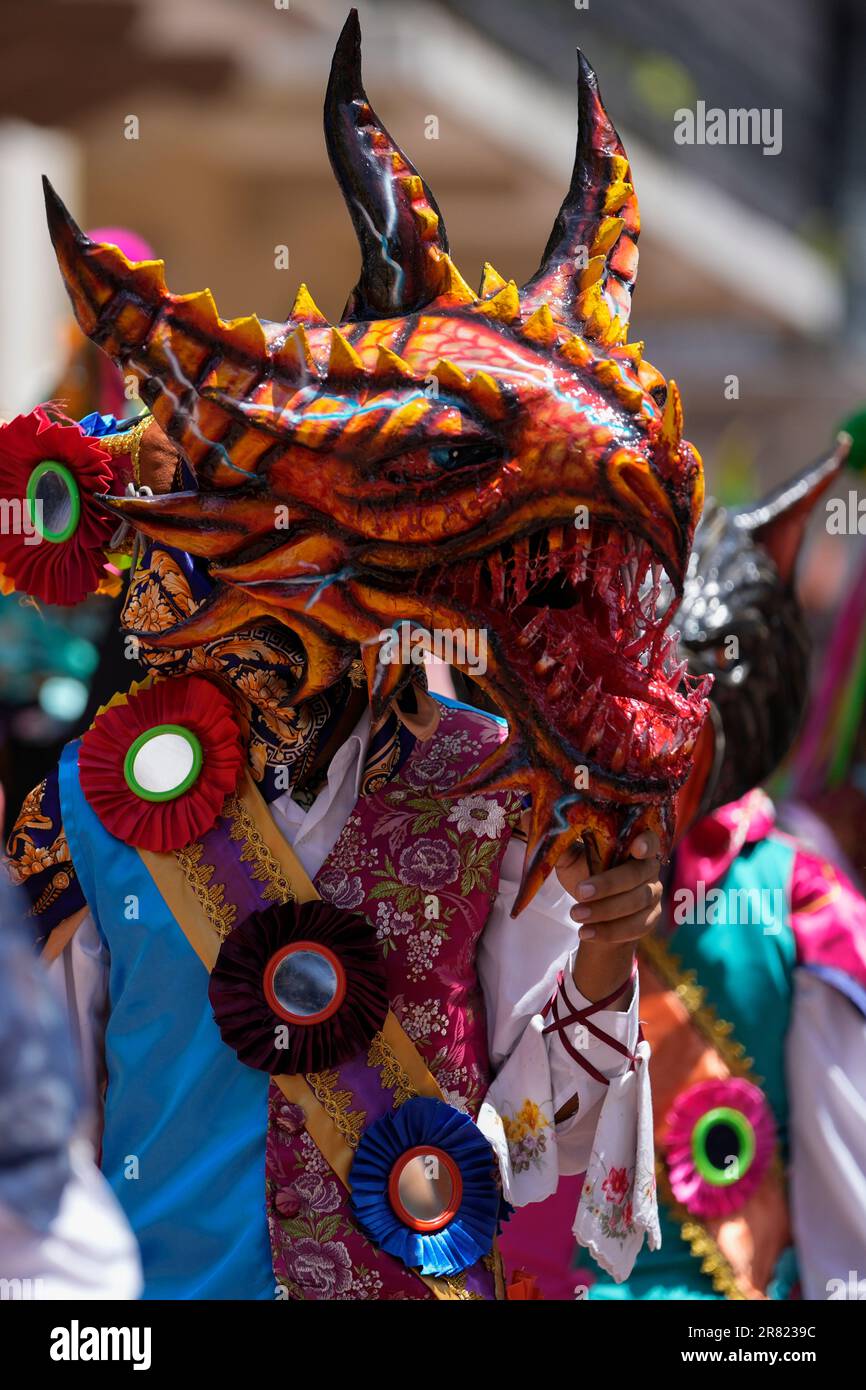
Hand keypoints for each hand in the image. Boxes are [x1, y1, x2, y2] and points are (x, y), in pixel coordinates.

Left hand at [556, 830, 662, 1006]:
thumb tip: (527, 816)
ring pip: (636, 903)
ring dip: (605, 911)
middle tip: (579, 892)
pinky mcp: (648, 920)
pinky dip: (609, 932)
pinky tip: (586, 933)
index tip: (635, 846)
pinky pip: (635, 927)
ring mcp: (652, 895)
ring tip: (575, 915)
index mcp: (632, 845)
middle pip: (637, 874)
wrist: (596, 913)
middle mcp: (648, 869)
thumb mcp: (570, 858)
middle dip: (609, 885)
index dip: (645, 842)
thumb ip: (557, 840)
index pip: (648, 838)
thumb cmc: (586, 874)